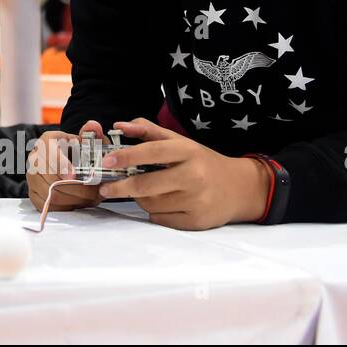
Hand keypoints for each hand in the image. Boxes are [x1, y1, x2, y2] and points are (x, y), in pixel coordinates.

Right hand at [27, 121, 103, 213]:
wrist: (69, 162)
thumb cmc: (79, 152)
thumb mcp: (88, 141)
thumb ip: (92, 134)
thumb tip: (93, 127)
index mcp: (47, 141)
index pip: (49, 153)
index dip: (61, 165)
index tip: (74, 176)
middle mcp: (34, 158)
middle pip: (49, 177)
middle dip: (75, 188)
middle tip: (93, 193)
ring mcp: (31, 177)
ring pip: (49, 193)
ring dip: (73, 199)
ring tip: (90, 198)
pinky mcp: (33, 193)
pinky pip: (47, 205)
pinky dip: (65, 207)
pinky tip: (79, 203)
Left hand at [98, 117, 270, 229]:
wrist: (240, 188)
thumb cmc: (202, 162)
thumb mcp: (180, 142)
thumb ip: (147, 131)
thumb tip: (118, 125)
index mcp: (188, 151)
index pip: (151, 152)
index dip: (126, 157)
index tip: (106, 162)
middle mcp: (194, 176)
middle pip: (146, 185)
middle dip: (121, 187)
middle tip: (106, 188)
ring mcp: (197, 201)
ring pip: (150, 204)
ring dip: (140, 199)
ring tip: (146, 191)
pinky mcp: (197, 222)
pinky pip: (161, 219)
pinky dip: (154, 212)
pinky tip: (163, 204)